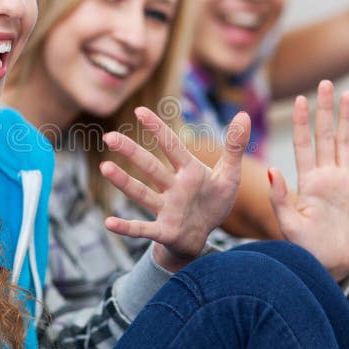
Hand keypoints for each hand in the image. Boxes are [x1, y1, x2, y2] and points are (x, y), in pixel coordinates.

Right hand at [99, 107, 250, 271]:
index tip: (140, 111)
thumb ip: (234, 146)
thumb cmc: (213, 202)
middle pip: (151, 167)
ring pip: (142, 194)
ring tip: (104, 168)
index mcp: (189, 171)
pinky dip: (126, 228)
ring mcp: (166, 209)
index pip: (172, 146)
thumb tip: (244, 114)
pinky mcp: (163, 231)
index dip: (158, 129)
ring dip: (124, 182)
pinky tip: (108, 223)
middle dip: (131, 152)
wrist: (203, 236)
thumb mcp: (229, 175)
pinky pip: (142, 229)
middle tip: (109, 137)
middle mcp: (173, 188)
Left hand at [268, 80, 348, 280]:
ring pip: (346, 143)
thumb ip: (279, 198)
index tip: (298, 99)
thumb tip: (271, 171)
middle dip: (324, 110)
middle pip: (325, 136)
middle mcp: (326, 177)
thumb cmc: (305, 249)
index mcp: (306, 182)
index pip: (303, 144)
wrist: (331, 266)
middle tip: (324, 83)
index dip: (300, 122)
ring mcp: (345, 182)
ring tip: (346, 94)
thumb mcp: (288, 224)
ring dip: (346, 118)